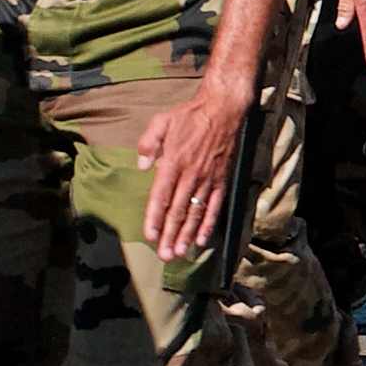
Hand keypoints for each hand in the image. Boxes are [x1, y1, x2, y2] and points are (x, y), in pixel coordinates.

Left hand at [139, 75, 250, 259]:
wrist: (224, 110)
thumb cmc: (190, 115)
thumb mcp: (161, 121)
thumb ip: (148, 142)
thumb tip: (141, 165)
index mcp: (173, 162)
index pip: (161, 196)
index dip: (155, 218)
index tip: (151, 236)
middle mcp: (191, 175)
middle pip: (178, 211)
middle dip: (171, 236)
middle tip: (165, 256)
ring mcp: (208, 179)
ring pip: (196, 213)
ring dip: (187, 235)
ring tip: (180, 253)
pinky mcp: (222, 180)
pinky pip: (215, 206)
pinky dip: (208, 223)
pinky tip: (202, 239)